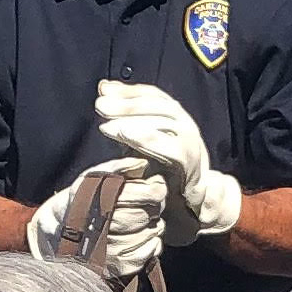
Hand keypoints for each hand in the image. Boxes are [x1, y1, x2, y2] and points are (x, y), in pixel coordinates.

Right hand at [27, 156, 169, 275]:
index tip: (155, 186)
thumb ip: (118, 167)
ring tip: (140, 221)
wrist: (58, 231)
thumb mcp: (93, 177)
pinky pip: (146, 255)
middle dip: (154, 208)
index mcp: (103, 200)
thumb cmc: (80, 200)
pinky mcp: (116, 266)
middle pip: (149, 215)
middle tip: (148, 204)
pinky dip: (150, 245)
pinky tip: (139, 237)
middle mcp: (107, 227)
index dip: (157, 189)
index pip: (150, 195)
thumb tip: (143, 164)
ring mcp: (112, 251)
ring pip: (150, 235)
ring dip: (152, 226)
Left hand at [94, 80, 240, 241]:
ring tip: (106, 125)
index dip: (129, 91)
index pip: (153, 96)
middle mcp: (185, 125)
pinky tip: (125, 135)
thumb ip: (125, 116)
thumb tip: (104, 88)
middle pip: (158, 105)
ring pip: (165, 122)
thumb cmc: (163, 170)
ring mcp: (191, 143)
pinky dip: (147, 139)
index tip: (104, 90)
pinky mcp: (190, 164)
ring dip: (134, 120)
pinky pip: (171, 148)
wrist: (191, 203)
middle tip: (100, 105)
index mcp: (175, 117)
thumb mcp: (140, 140)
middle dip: (128, 103)